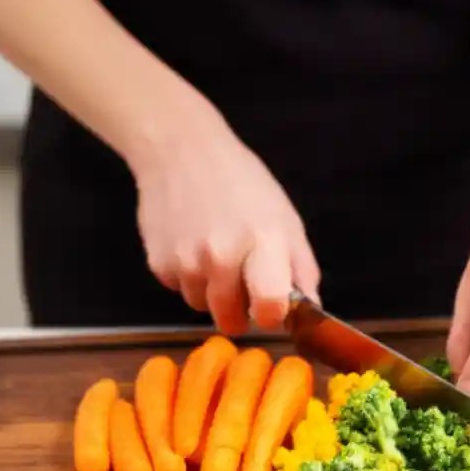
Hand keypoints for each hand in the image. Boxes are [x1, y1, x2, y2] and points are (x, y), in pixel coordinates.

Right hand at [132, 118, 320, 335]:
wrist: (180, 150)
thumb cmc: (240, 182)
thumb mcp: (285, 218)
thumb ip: (301, 267)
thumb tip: (311, 308)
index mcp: (262, 242)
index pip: (269, 308)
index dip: (272, 314)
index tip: (272, 306)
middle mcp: (221, 257)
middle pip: (231, 320)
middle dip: (240, 309)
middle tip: (243, 278)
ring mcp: (186, 262)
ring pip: (203, 306)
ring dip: (212, 291)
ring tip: (215, 251)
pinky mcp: (158, 264)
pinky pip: (180, 290)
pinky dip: (188, 276)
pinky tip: (192, 244)